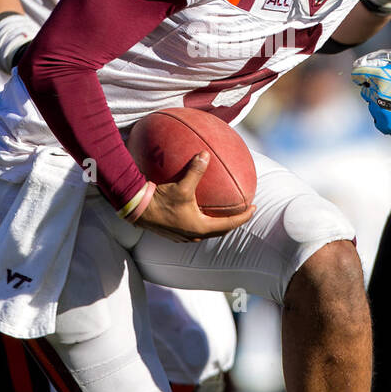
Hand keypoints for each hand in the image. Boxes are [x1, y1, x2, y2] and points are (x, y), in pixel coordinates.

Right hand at [132, 152, 254, 241]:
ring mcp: (183, 236)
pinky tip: (199, 209)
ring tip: (223, 211)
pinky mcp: (174, 233)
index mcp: (200, 228)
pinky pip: (195, 227)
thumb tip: (206, 155)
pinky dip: (203, 219)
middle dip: (233, 221)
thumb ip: (196, 171)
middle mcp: (193, 235)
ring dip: (217, 222)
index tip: (253, 208)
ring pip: (207, 231)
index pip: (229, 224)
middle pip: (220, 230)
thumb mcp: (181, 186)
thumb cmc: (160, 201)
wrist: (136, 211)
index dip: (243, 216)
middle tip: (243, 210)